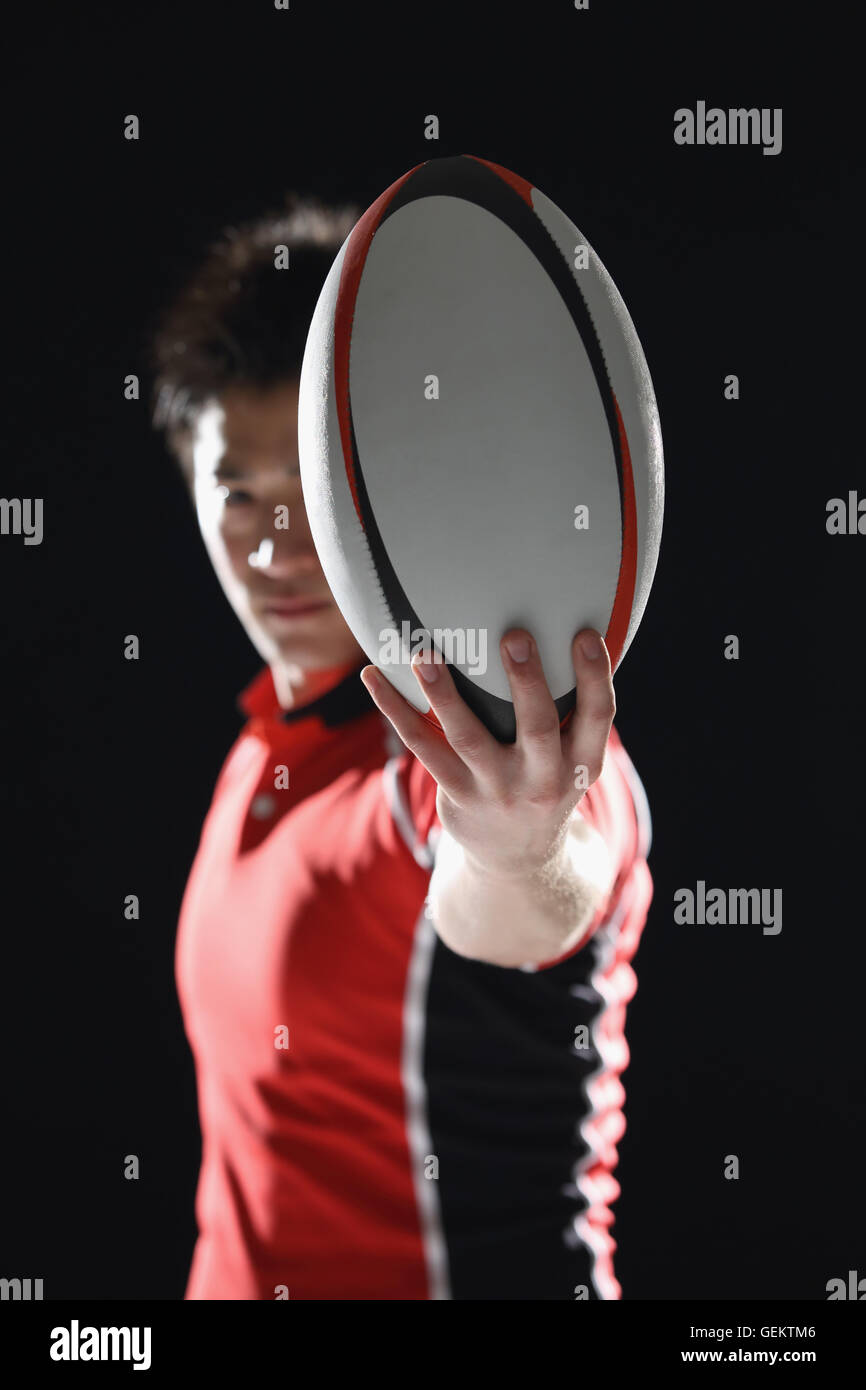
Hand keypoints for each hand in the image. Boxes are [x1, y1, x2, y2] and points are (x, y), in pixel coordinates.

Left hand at [360, 627, 615, 879]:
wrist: (517, 859)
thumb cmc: (545, 781)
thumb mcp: (573, 759)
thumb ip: (569, 711)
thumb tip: (557, 627)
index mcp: (581, 762)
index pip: (598, 716)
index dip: (595, 676)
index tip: (586, 634)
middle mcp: (543, 779)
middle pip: (537, 727)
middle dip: (527, 681)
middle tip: (514, 635)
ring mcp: (496, 789)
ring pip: (468, 737)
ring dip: (444, 694)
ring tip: (425, 654)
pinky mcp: (456, 793)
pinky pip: (422, 747)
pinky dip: (395, 710)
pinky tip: (373, 676)